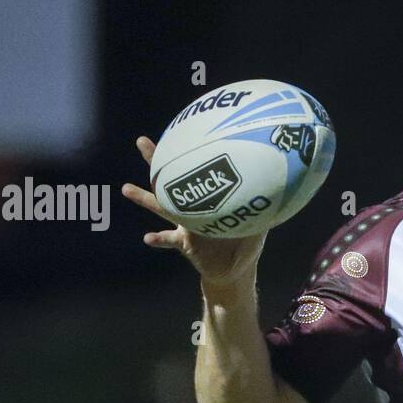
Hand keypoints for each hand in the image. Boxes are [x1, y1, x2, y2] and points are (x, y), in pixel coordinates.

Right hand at [121, 136, 266, 289]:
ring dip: (144, 198)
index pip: (198, 171)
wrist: (234, 270)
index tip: (182, 132)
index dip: (190, 154)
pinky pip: (169, 240)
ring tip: (126, 188)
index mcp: (209, 199)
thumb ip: (262, 208)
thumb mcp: (256, 223)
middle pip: (173, 180)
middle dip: (157, 161)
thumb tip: (276, 191)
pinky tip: (147, 237)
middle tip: (141, 141)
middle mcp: (194, 208)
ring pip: (162, 208)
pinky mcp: (185, 244)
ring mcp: (186, 225)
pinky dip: (159, 239)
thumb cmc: (245, 243)